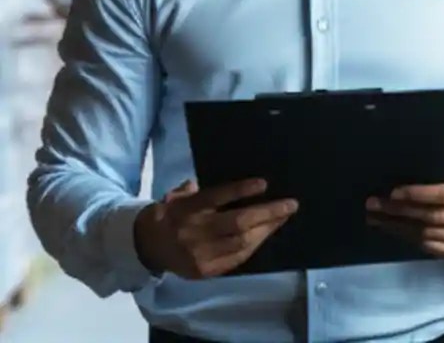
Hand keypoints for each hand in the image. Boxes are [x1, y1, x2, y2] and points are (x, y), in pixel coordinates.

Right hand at [134, 178, 297, 279]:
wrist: (146, 246)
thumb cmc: (171, 214)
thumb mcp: (177, 196)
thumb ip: (197, 188)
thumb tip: (225, 180)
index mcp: (186, 209)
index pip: (216, 197)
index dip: (241, 191)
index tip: (264, 184)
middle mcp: (194, 232)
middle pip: (237, 223)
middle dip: (267, 213)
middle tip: (291, 204)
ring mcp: (200, 254)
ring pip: (242, 242)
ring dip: (267, 229)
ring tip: (284, 217)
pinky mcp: (206, 270)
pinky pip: (237, 258)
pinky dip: (255, 245)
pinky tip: (267, 233)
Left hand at [366, 175, 443, 259]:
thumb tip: (410, 182)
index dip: (417, 195)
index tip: (393, 192)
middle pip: (431, 218)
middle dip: (399, 212)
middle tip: (374, 205)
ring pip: (428, 235)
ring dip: (398, 227)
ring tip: (376, 219)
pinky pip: (432, 248)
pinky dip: (410, 239)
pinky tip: (394, 231)